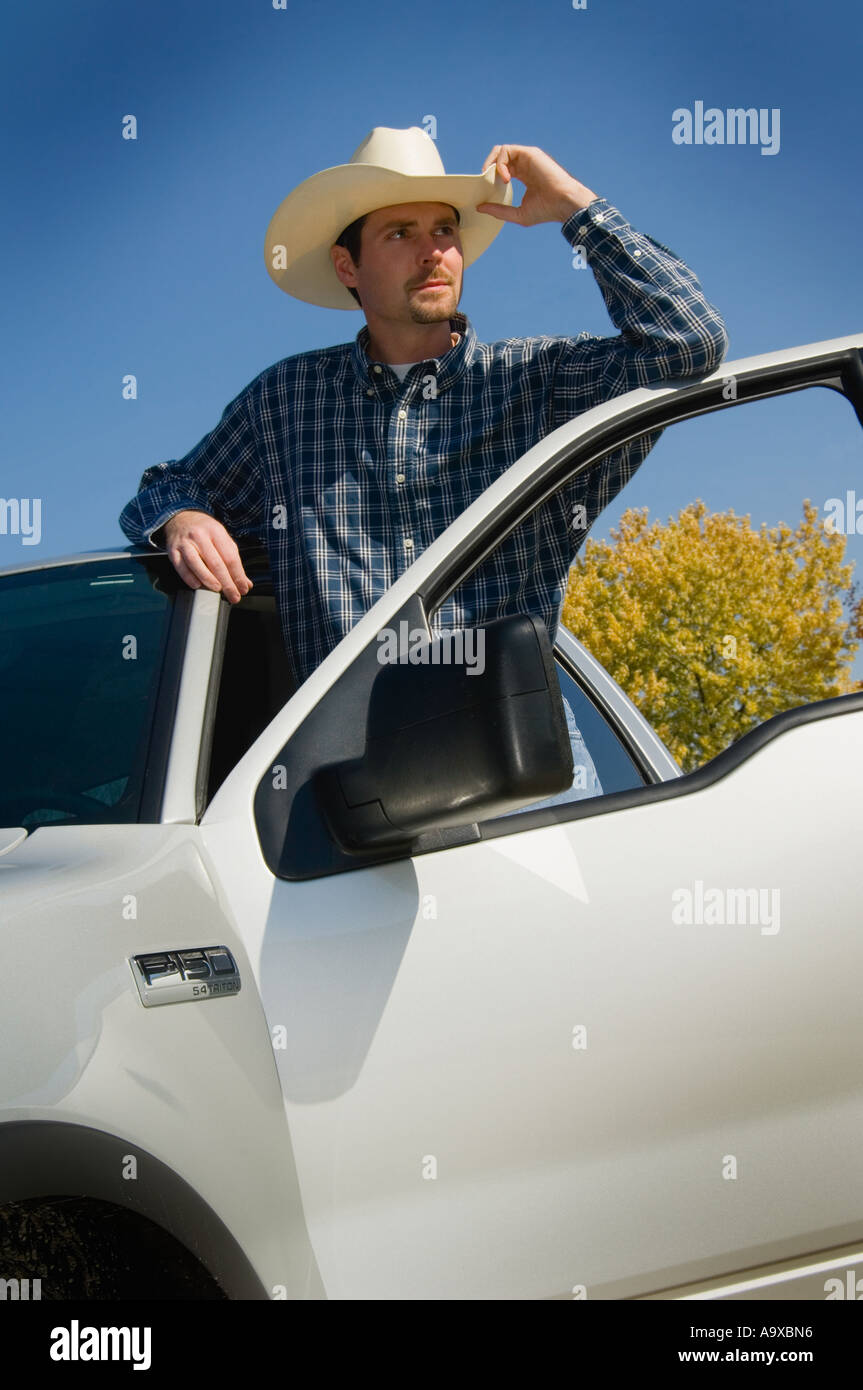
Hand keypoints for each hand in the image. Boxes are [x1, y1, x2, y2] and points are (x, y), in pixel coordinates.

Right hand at [161, 510, 252, 603]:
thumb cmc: (205, 531)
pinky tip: (198, 585)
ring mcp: (185, 543)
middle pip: (215, 563)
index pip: (230, 557)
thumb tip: (244, 583)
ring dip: (208, 580)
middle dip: (227, 583)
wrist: (181, 519)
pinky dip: (189, 578)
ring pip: (197, 565)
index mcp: (216, 531)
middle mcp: (200, 536)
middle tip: (233, 596)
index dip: (238, 576)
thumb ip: (233, 559)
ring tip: (217, 590)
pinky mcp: (173, 551)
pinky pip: (181, 567)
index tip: (243, 588)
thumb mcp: (222, 538)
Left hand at [476, 145, 598, 225]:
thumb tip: (479, 207)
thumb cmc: (546, 211)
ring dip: (492, 164)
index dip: (491, 177)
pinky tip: (505, 178)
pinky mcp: (529, 153)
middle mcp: (525, 165)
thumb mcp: (517, 213)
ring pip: (501, 151)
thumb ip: (499, 210)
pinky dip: (500, 163)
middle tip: (484, 181)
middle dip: (487, 167)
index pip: (502, 170)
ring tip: (493, 178)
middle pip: (499, 157)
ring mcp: (527, 158)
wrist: (563, 203)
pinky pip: (506, 151)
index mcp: (524, 176)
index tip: (486, 189)